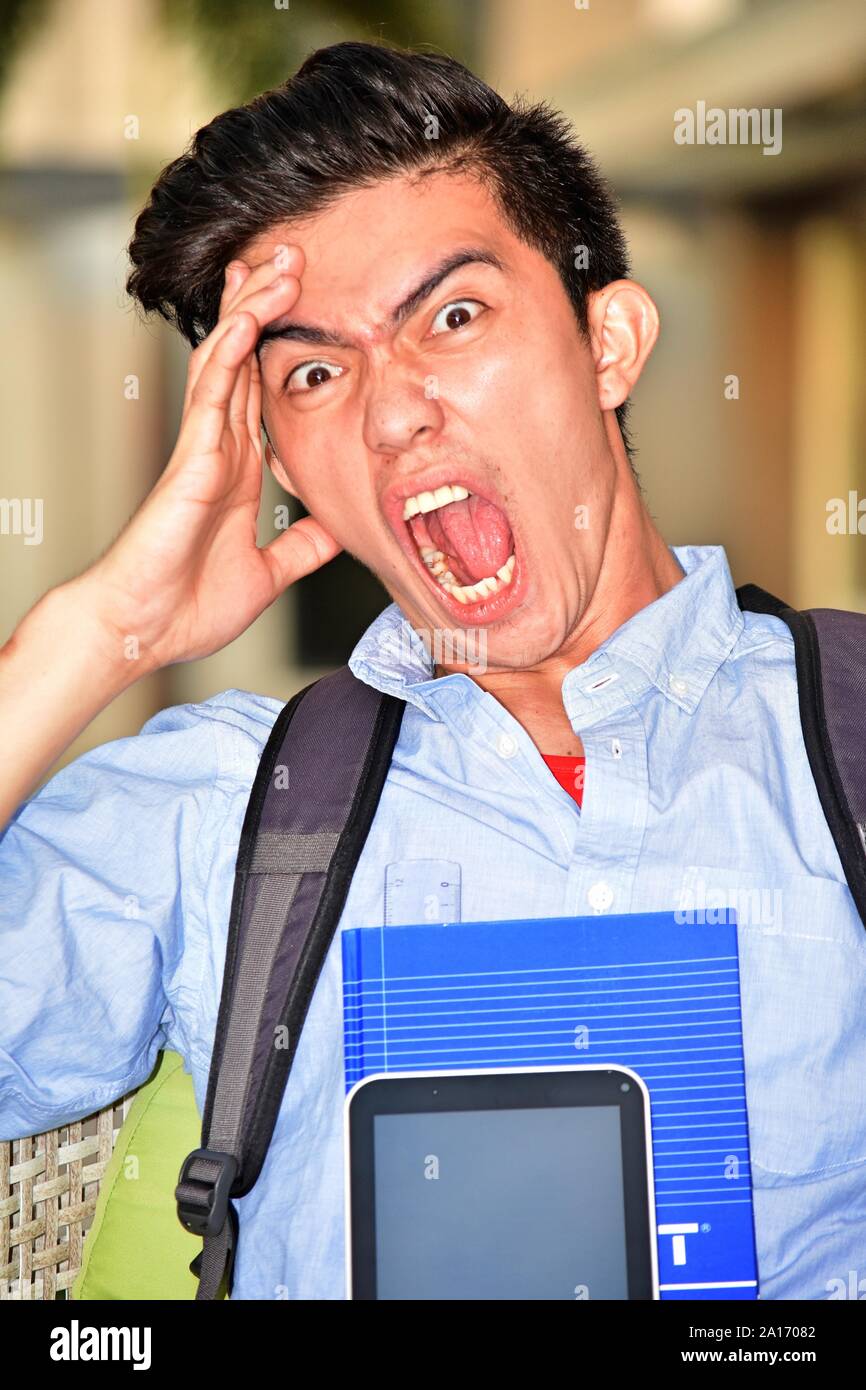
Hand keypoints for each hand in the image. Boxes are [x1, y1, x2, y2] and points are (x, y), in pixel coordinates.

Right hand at [83, 246, 341, 670]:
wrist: (143, 630)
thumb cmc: (188, 607)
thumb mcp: (267, 573)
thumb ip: (300, 550)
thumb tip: (336, 533)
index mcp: (238, 470)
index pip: (262, 390)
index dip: (281, 347)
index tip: (308, 308)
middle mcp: (220, 449)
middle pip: (245, 360)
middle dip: (267, 307)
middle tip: (294, 256)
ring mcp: (203, 447)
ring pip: (229, 360)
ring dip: (253, 309)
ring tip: (278, 261)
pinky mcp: (192, 457)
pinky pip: (213, 391)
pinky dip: (231, 351)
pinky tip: (249, 314)